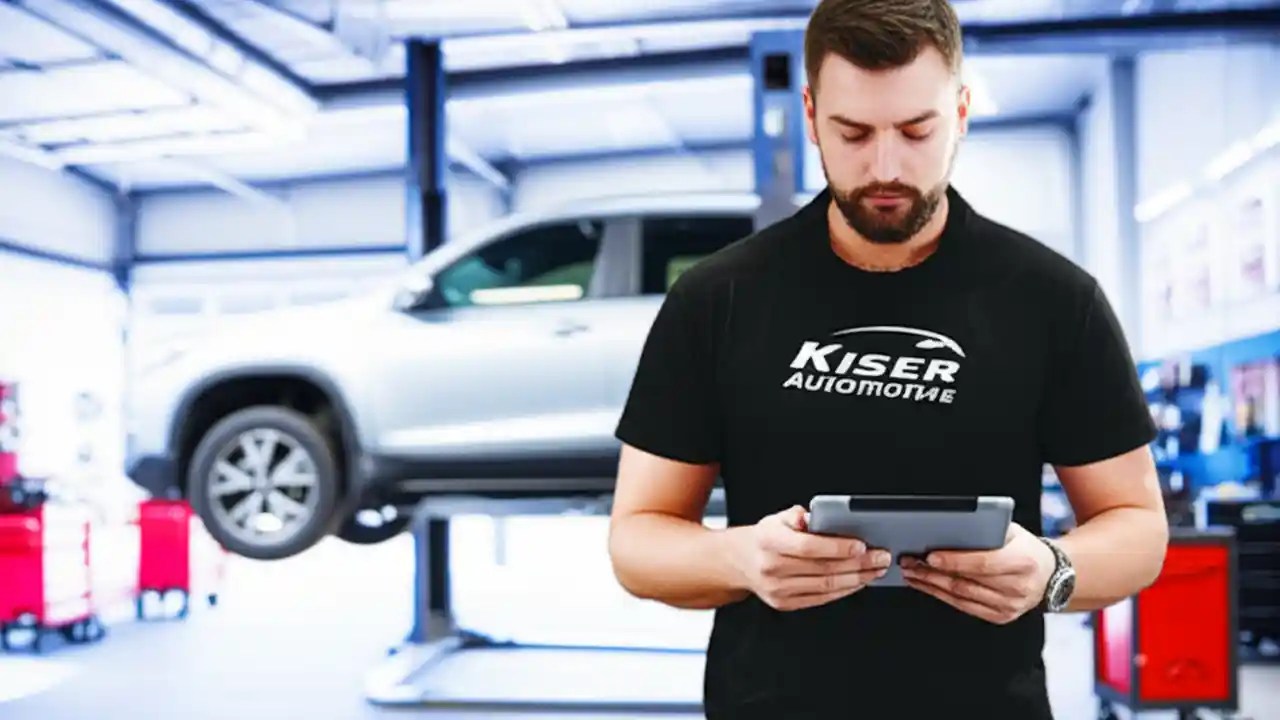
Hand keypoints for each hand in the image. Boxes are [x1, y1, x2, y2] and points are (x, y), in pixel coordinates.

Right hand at [727, 505, 890, 610]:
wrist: (739, 563)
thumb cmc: (764, 538)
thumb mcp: (776, 518)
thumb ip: (797, 515)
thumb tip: (816, 518)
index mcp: (770, 541)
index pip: (809, 546)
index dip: (838, 547)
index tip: (861, 545)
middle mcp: (773, 567)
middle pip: (823, 568)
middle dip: (858, 564)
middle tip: (880, 557)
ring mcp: (778, 589)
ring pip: (826, 585)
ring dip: (857, 578)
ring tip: (876, 569)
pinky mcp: (785, 603)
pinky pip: (821, 598)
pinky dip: (844, 590)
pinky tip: (859, 581)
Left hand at [899, 522, 1054, 624]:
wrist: (1051, 576)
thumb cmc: (1026, 549)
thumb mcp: (1012, 532)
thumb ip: (987, 530)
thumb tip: (949, 529)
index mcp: (1023, 561)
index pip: (982, 563)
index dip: (954, 561)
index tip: (930, 556)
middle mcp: (1017, 587)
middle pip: (966, 581)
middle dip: (933, 572)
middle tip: (911, 562)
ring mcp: (1009, 606)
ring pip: (961, 596)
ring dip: (932, 585)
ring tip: (912, 573)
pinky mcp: (1000, 617)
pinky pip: (964, 606)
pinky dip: (942, 596)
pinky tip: (927, 586)